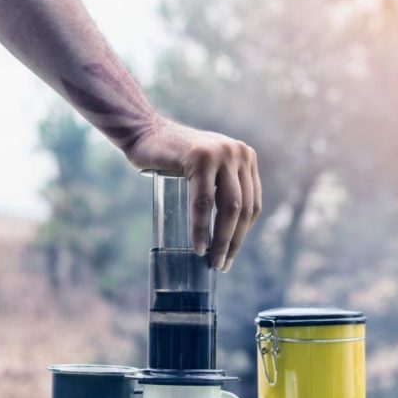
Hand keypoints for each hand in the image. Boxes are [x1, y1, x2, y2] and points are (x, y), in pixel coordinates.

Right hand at [124, 117, 261, 271]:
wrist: (144, 133)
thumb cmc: (171, 158)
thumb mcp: (206, 169)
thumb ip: (221, 187)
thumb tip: (227, 234)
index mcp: (245, 158)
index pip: (253, 204)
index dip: (243, 234)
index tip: (229, 255)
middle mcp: (239, 153)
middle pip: (243, 208)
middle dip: (233, 241)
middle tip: (221, 265)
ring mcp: (222, 153)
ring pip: (228, 207)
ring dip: (221, 239)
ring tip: (212, 261)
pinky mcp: (202, 157)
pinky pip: (204, 201)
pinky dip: (201, 227)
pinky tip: (198, 246)